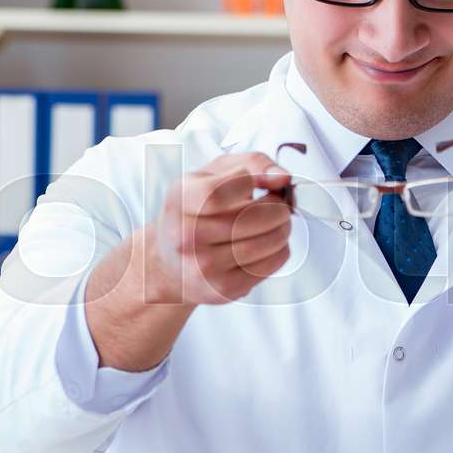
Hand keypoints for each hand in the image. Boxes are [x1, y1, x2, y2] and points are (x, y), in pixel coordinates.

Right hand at [149, 152, 292, 305]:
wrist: (169, 263)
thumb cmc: (196, 211)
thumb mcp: (213, 175)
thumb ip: (252, 163)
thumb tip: (282, 177)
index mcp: (180, 200)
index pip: (219, 192)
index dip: (250, 182)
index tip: (256, 182)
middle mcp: (186, 236)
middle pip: (252, 217)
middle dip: (278, 207)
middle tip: (280, 204)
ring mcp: (203, 266)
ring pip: (268, 242)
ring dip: (283, 228)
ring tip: (277, 222)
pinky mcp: (223, 289)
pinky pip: (270, 264)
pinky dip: (280, 250)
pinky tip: (268, 243)